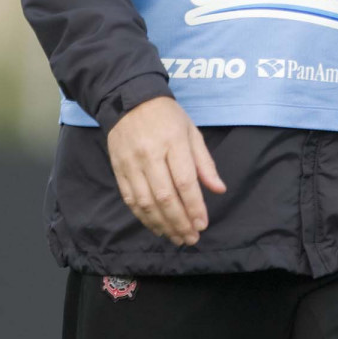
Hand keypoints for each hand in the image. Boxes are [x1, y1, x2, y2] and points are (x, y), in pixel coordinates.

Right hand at [106, 97, 225, 245]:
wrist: (127, 99)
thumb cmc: (167, 117)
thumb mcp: (191, 132)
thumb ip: (205, 163)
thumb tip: (219, 189)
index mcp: (172, 142)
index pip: (185, 181)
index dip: (194, 207)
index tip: (202, 224)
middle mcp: (150, 154)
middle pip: (165, 197)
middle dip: (180, 222)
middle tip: (191, 238)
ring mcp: (131, 163)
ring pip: (146, 203)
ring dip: (162, 225)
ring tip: (177, 238)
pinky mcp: (118, 170)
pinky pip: (130, 200)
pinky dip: (144, 218)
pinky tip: (157, 227)